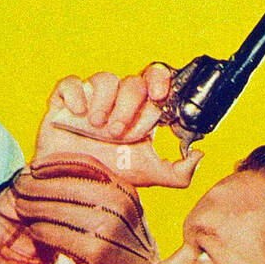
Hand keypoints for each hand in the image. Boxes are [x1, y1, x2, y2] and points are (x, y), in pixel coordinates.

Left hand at [11, 153, 155, 263]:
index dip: (55, 163)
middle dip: (37, 186)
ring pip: (58, 210)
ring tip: (21, 207)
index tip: (34, 167)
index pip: (86, 164)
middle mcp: (119, 205)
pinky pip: (58, 236)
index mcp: (124, 189)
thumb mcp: (118, 211)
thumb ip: (95, 191)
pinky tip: (34, 230)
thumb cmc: (120, 244)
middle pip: (67, 186)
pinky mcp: (96, 253)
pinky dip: (42, 232)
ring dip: (34, 208)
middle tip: (18, 188)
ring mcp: (109, 229)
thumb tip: (51, 174)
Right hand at [35, 64, 201, 188]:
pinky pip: (71, 83)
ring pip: (105, 79)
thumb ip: (178, 172)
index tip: (160, 95)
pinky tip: (77, 114)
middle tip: (118, 132)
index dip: (160, 81)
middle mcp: (117, 102)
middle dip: (128, 106)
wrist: (71, 184)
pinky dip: (76, 94)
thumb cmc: (108, 176)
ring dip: (104, 103)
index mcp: (139, 112)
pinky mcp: (65, 101)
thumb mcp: (147, 176)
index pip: (155, 81)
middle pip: (132, 83)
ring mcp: (91, 99)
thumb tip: (199, 155)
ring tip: (96, 128)